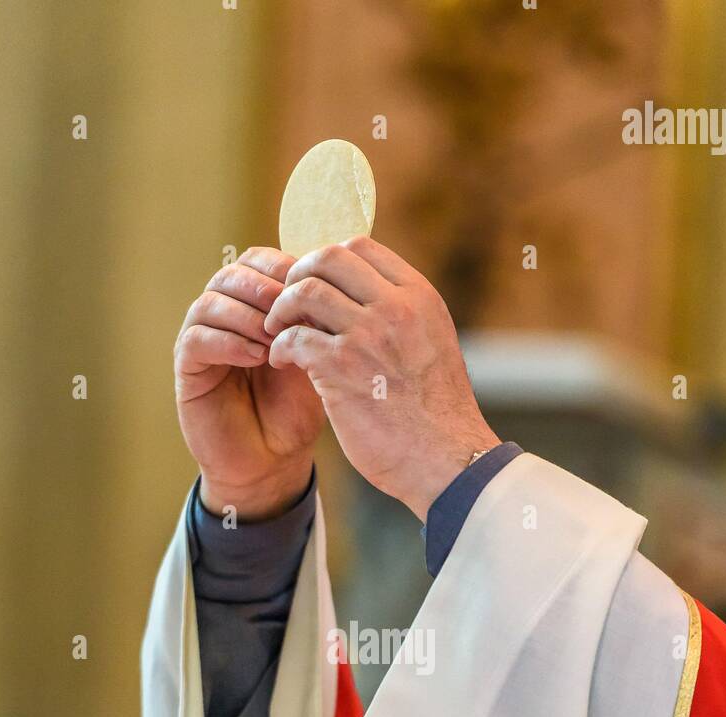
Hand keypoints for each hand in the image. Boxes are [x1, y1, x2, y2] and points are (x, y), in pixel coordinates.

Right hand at [174, 248, 324, 518]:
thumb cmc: (295, 410)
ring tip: (276, 337)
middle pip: (232, 274)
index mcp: (253, 305)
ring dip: (247, 314)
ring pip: (211, 302)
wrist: (273, 462)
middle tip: (291, 307)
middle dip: (264, 287)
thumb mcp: (315, 359)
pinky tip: (257, 356)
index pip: (258, 262)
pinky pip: (197, 339)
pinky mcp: (188, 369)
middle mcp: (224, 316)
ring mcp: (202, 340)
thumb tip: (329, 283)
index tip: (311, 287)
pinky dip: (228, 342)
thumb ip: (314, 322)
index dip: (282, 268)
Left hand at [264, 237, 499, 519]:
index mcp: (419, 297)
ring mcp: (368, 336)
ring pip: (305, 292)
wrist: (447, 460)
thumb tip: (361, 297)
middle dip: (298, 276)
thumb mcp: (432, 345)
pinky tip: (281, 362)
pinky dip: (278, 347)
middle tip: (286, 305)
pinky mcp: (342, 369)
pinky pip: (293, 338)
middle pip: (328, 258)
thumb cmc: (437, 414)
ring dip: (281, 310)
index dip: (326, 262)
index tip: (315, 287)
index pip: (360, 247)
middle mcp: (395, 307)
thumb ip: (402, 316)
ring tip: (278, 334)